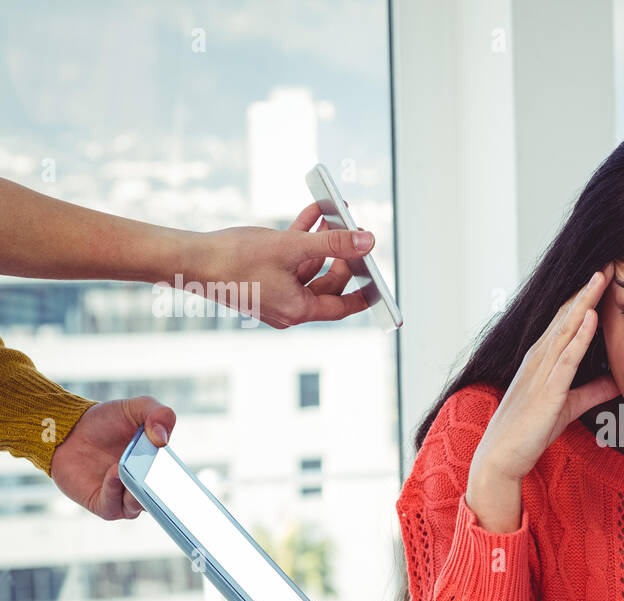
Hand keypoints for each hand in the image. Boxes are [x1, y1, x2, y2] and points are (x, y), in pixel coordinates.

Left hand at [49, 397, 176, 519]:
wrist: (68, 429)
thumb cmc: (105, 421)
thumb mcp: (137, 408)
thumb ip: (159, 414)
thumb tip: (163, 439)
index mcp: (158, 469)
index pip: (177, 485)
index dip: (182, 485)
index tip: (183, 479)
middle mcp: (143, 486)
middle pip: (160, 500)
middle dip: (161, 494)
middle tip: (160, 479)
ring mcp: (122, 497)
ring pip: (138, 506)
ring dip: (137, 493)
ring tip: (130, 472)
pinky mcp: (101, 504)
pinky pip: (113, 506)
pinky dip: (115, 491)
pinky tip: (114, 472)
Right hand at [194, 202, 376, 328]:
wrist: (187, 258)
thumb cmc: (234, 259)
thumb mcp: (291, 247)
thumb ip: (333, 243)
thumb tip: (368, 241)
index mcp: (298, 310)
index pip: (343, 306)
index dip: (366, 292)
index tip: (381, 279)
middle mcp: (288, 308)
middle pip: (328, 284)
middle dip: (342, 254)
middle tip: (355, 230)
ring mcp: (274, 294)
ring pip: (309, 267)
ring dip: (323, 239)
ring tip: (336, 211)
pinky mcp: (262, 278)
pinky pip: (290, 260)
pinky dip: (302, 239)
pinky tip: (313, 212)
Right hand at [470, 264, 620, 484]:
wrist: (502, 457)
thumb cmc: (530, 431)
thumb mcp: (568, 406)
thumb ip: (591, 391)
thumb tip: (617, 381)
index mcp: (543, 359)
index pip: (566, 321)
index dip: (585, 298)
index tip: (605, 276)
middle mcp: (539, 358)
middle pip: (566, 316)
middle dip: (587, 289)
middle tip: (607, 263)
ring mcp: (541, 372)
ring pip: (565, 329)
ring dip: (584, 302)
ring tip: (601, 277)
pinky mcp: (546, 391)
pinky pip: (565, 359)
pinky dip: (579, 337)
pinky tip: (590, 317)